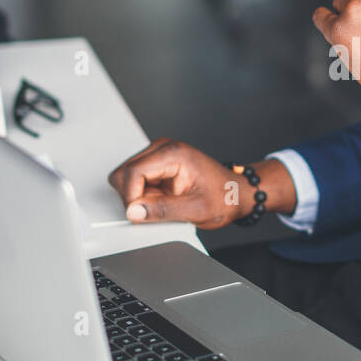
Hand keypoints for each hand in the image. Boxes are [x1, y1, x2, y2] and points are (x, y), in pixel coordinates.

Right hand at [107, 139, 294, 227]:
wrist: (236, 193)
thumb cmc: (224, 197)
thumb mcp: (196, 210)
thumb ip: (162, 211)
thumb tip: (134, 211)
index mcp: (173, 153)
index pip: (132, 172)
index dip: (132, 198)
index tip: (142, 213)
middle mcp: (163, 147)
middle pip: (124, 172)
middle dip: (134, 196)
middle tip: (158, 207)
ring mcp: (159, 154)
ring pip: (126, 177)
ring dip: (139, 196)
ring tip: (165, 202)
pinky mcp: (157, 163)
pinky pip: (136, 181)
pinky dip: (144, 194)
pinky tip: (164, 198)